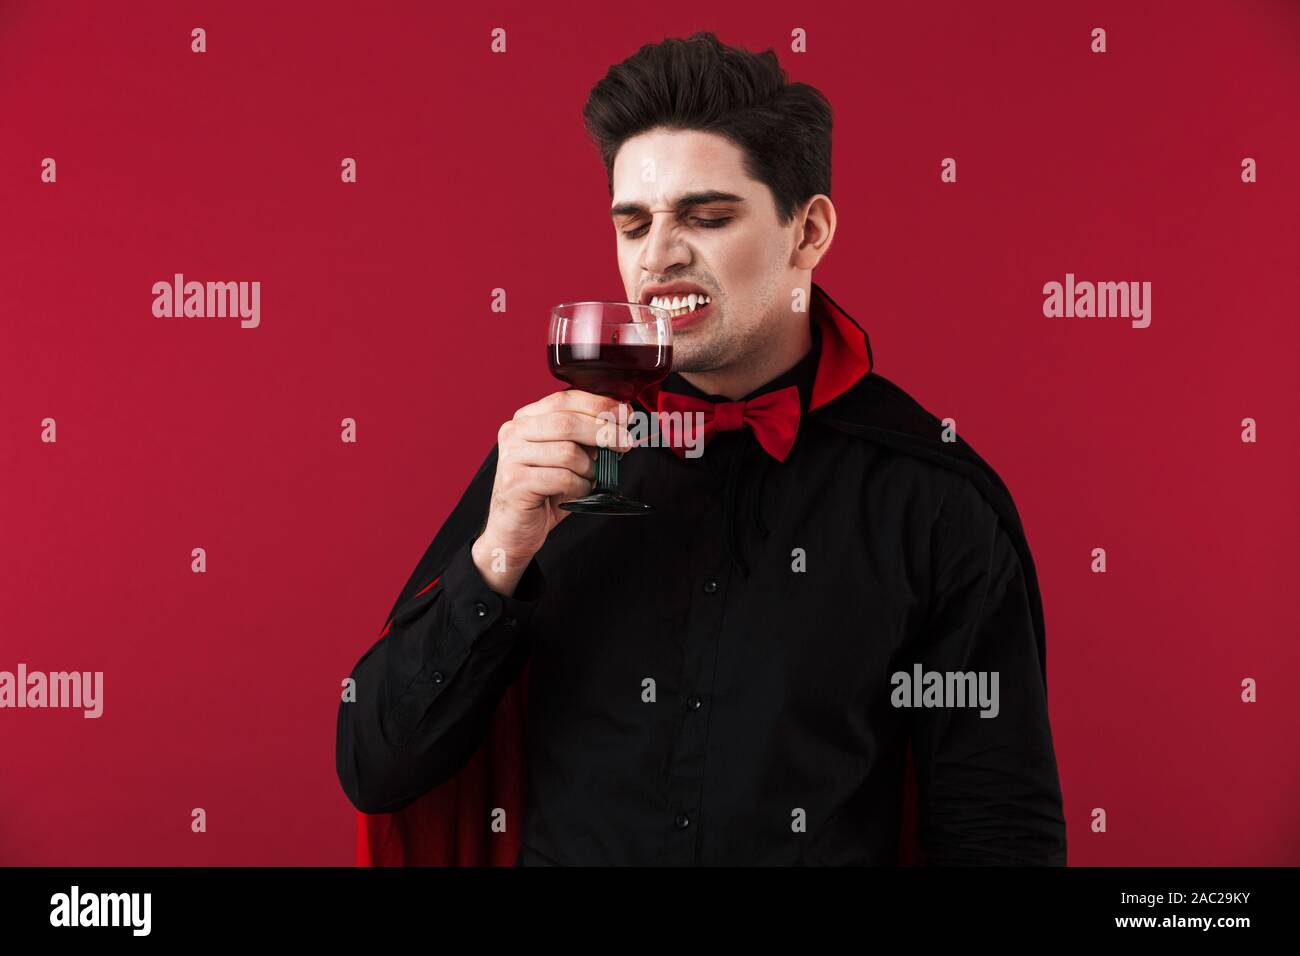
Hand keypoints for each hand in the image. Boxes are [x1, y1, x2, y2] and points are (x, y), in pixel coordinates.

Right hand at [472, 390, 631, 594]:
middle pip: (567, 422)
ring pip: (567, 452)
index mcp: (526, 420)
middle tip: (624, 443)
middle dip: (603, 431)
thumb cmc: (543, 493)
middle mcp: (514, 433)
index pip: (564, 399)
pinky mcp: (515, 482)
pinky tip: (577, 493)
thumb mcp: (566, 458)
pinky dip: (579, 487)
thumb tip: (619, 424)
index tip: (624, 413)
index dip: (598, 404)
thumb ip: (584, 438)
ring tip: (589, 480)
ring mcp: (512, 457)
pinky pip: (562, 478)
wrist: (513, 530)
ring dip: (589, 469)